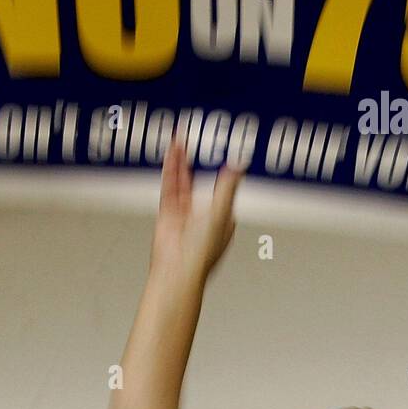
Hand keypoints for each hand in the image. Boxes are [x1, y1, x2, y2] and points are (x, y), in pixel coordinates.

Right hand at [150, 138, 242, 283]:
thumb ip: (228, 186)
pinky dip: (169, 171)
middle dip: (196, 162)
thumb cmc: (201, 251)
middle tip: (194, 139)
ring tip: (179, 140)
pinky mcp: (168, 215)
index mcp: (221, 220)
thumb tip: (240, 164)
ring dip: (180, 161)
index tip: (223, 153)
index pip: (224, 191)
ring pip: (182, 181)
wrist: (177, 268)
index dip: (223, 173)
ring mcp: (184, 216)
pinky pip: (169, 188)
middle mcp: (202, 218)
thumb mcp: (221, 212)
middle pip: (199, 182)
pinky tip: (171, 155)